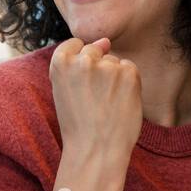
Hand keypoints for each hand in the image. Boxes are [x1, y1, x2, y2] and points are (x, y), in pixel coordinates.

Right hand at [50, 37, 142, 178]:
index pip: (74, 44)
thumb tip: (106, 40)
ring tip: (107, 103)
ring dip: (114, 77)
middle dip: (97, 69)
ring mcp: (107, 65)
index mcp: (60, 62)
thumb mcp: (63, 89)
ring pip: (113, 61)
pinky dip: (128, 83)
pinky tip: (120, 102)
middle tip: (94, 99)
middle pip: (95, 50)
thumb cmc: (79, 123)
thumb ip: (76, 63)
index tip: (80, 84)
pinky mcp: (129, 73)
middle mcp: (83, 60)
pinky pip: (129, 68)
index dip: (79, 65)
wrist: (96, 150)